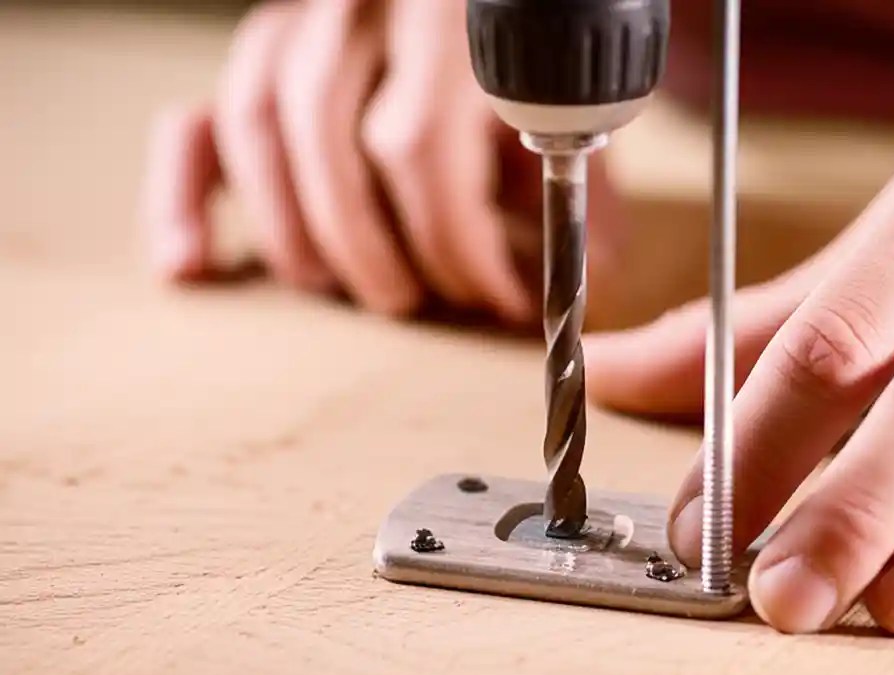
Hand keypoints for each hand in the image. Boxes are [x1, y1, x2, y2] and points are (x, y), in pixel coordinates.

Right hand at [142, 0, 616, 323]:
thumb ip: (574, 178)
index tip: (496, 298)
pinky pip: (194, 129)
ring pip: (263, 134)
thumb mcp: (552, 104)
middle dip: (377, 246)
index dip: (456, 242)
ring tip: (340, 290)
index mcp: (441, 21)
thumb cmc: (511, 60)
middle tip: (414, 304)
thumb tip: (591, 273)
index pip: (420, 146)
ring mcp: (296, 30)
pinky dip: (180, 201)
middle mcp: (357, 13)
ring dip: (298, 232)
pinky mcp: (255, 61)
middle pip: (335, 144)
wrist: (472, 0)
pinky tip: (191, 267)